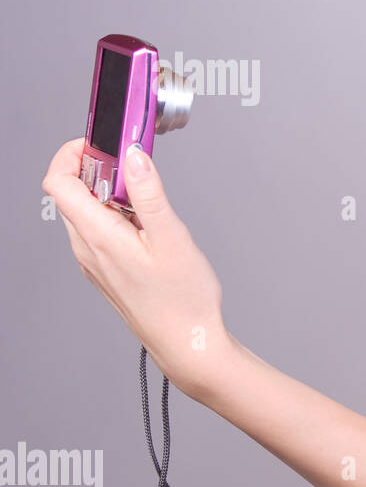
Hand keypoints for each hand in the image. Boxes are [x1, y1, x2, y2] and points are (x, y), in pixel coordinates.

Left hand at [42, 138, 230, 399]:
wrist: (186, 342)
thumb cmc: (183, 299)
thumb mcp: (173, 238)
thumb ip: (149, 194)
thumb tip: (133, 157)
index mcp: (97, 236)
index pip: (58, 180)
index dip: (72, 153)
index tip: (101, 144)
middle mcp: (87, 249)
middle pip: (72, 193)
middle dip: (99, 170)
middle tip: (136, 168)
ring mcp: (94, 262)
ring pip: (87, 212)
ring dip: (111, 195)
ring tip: (149, 203)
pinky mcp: (106, 271)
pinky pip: (100, 232)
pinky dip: (118, 217)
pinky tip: (149, 229)